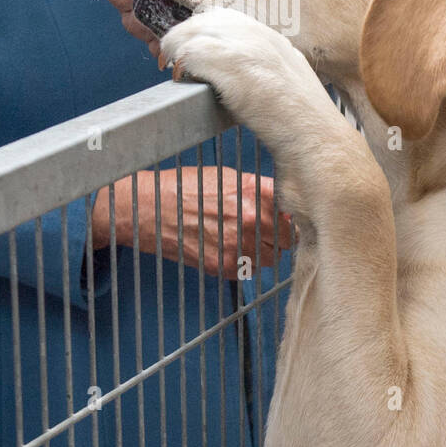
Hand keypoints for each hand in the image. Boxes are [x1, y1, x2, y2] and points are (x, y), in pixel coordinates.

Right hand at [92, 166, 294, 279]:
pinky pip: (250, 269)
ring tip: (247, 239)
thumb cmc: (186, 188)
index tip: (290, 217)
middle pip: (289, 238)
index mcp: (256, 193)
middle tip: (268, 230)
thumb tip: (284, 204)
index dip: (293, 216)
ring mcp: (239, 246)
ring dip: (266, 251)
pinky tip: (229, 246)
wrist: (151, 209)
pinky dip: (245, 262)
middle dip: (281, 235)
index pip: (295, 212)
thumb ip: (259, 190)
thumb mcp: (228, 177)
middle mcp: (251, 220)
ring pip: (273, 258)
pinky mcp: (225, 266)